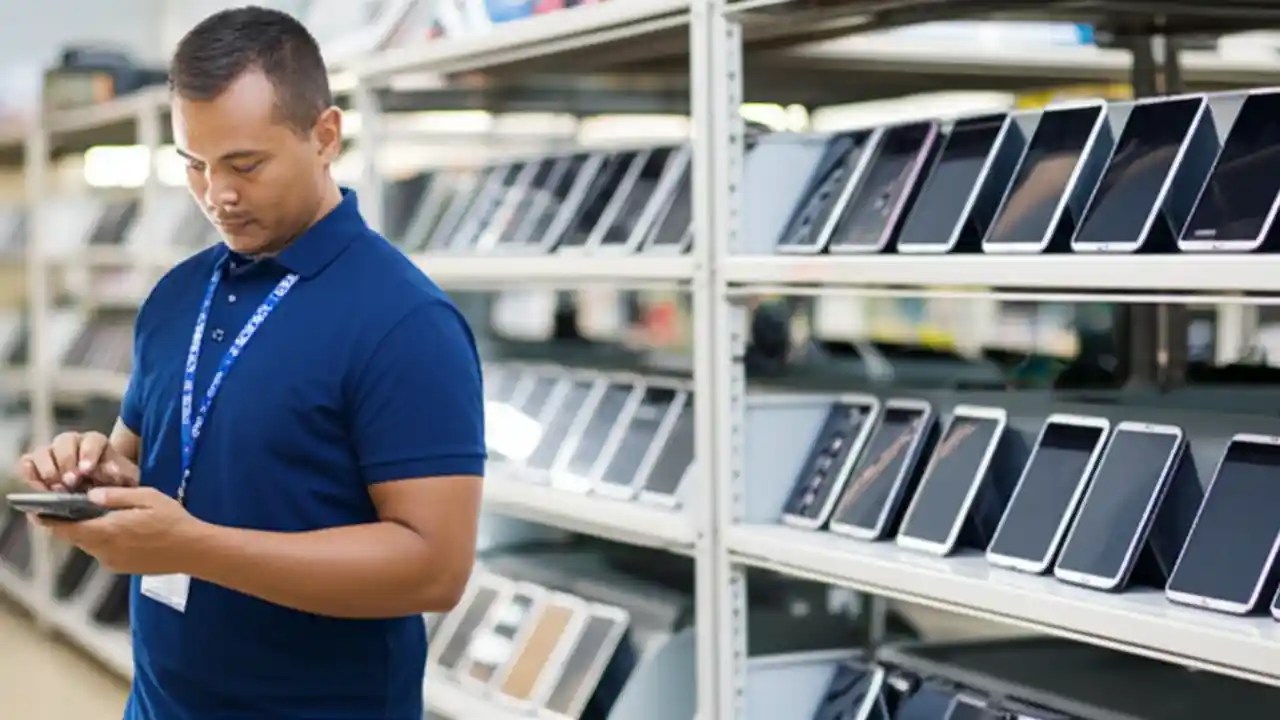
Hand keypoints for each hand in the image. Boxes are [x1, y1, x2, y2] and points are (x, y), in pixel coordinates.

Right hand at [17, 431, 138, 492]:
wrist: (100, 494)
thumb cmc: (115, 485)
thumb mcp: (125, 480)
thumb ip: (121, 474)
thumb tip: (111, 472)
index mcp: (97, 442)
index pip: (92, 440)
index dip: (88, 454)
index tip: (87, 470)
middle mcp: (73, 443)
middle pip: (64, 441)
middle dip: (66, 462)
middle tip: (70, 482)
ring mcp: (52, 452)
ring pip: (43, 451)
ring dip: (47, 468)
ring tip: (56, 487)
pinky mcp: (36, 464)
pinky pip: (26, 463)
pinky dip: (30, 473)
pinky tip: (39, 487)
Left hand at [39, 487, 206, 575]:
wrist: (195, 551)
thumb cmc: (173, 520)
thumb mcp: (147, 497)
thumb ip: (115, 495)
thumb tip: (90, 494)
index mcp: (107, 531)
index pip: (66, 528)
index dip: (48, 520)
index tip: (36, 511)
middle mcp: (104, 550)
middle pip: (76, 536)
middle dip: (70, 522)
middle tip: (70, 506)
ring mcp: (112, 562)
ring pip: (90, 543)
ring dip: (90, 530)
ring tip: (100, 515)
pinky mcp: (122, 568)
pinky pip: (103, 551)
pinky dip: (104, 539)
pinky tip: (120, 529)